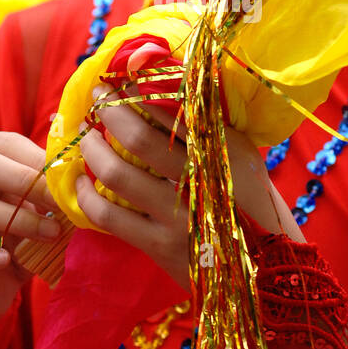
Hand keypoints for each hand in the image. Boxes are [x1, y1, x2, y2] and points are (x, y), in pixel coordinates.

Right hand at [0, 131, 62, 324]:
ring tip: (50, 233)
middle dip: (21, 178)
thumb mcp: (33, 209)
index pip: (2, 143)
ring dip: (16, 219)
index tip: (67, 179)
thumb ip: (47, 194)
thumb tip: (77, 183)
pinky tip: (7, 260)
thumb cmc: (15, 236)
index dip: (36, 158)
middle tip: (58, 202)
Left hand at [75, 85, 301, 290]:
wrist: (268, 270)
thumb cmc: (252, 205)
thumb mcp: (241, 158)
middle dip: (109, 111)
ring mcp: (178, 216)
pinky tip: (79, 181)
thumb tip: (167, 86)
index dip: (139, 88)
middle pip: (139, 136)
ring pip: (117, 173)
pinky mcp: (159, 246)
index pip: (172, 107)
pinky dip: (85, 195)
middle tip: (96, 98)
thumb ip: (210, 127)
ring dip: (93, 149)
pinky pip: (109, 216)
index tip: (120, 78)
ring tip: (88, 137)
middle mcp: (201, 179)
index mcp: (223, 150)